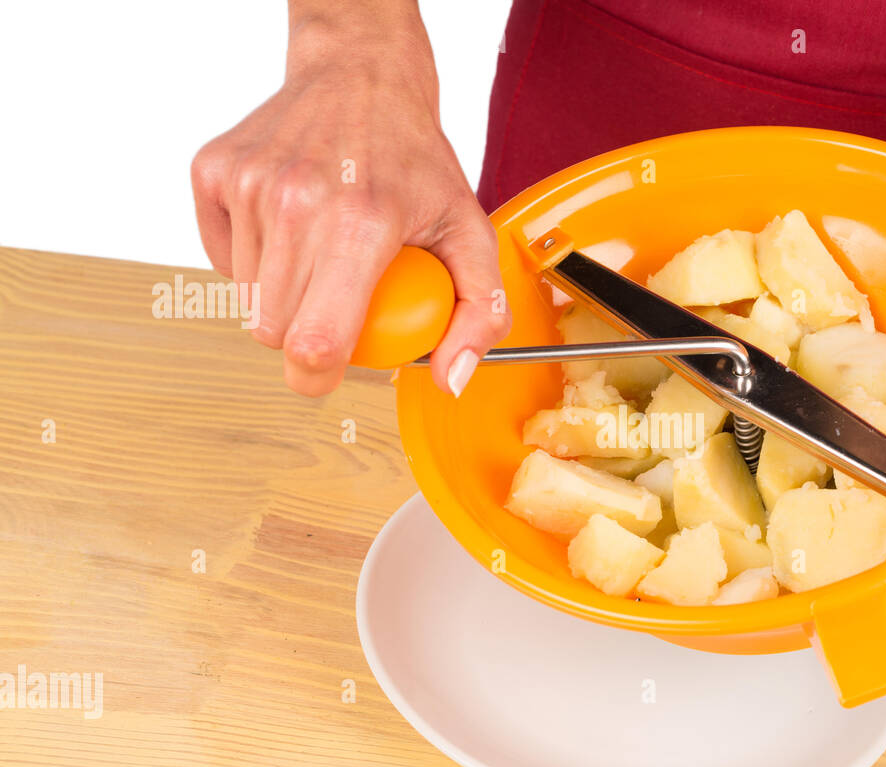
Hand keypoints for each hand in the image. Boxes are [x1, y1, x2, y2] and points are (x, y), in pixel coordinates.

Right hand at [190, 1, 506, 395]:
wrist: (362, 75)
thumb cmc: (416, 161)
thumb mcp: (471, 232)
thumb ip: (480, 314)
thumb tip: (452, 380)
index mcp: (360, 225)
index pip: (313, 341)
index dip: (316, 378)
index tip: (330, 372)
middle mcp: (296, 202)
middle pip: (273, 331)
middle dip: (303, 335)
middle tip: (339, 303)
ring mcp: (248, 184)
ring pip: (247, 298)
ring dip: (282, 294)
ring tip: (320, 252)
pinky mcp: (214, 172)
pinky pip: (222, 258)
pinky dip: (252, 260)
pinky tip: (289, 228)